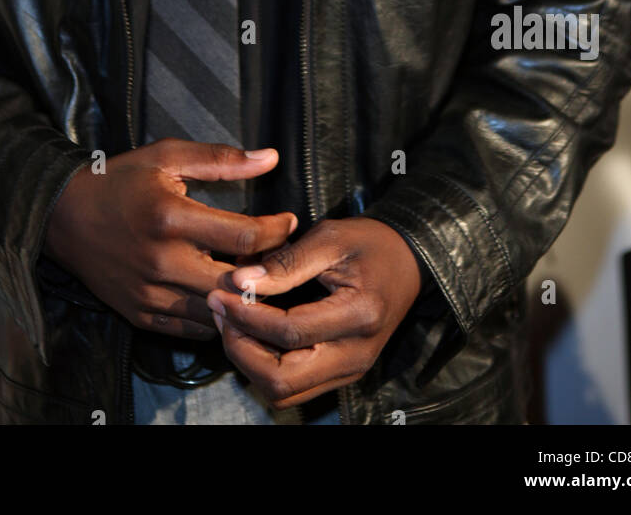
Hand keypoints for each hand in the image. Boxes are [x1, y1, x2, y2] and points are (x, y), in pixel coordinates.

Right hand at [43, 139, 296, 341]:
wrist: (63, 215)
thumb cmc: (120, 180)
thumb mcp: (167, 156)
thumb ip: (220, 159)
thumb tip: (270, 159)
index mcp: (171, 217)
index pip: (244, 235)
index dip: (277, 231)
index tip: (288, 222)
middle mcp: (161, 260)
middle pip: (236, 282)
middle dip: (266, 272)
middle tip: (278, 257)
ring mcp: (149, 293)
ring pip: (216, 313)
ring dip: (241, 299)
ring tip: (253, 277)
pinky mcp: (140, 314)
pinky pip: (191, 329)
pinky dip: (214, 317)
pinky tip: (223, 295)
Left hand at [206, 218, 422, 406]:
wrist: (409, 261)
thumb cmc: (370, 243)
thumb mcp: (330, 237)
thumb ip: (286, 262)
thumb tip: (241, 281)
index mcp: (358, 315)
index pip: (289, 333)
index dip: (247, 317)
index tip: (221, 293)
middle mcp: (356, 354)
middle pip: (283, 380)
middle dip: (241, 350)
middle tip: (222, 312)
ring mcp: (350, 370)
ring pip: (285, 392)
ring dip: (249, 362)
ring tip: (232, 322)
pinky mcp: (342, 374)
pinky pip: (295, 388)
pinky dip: (265, 367)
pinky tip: (253, 334)